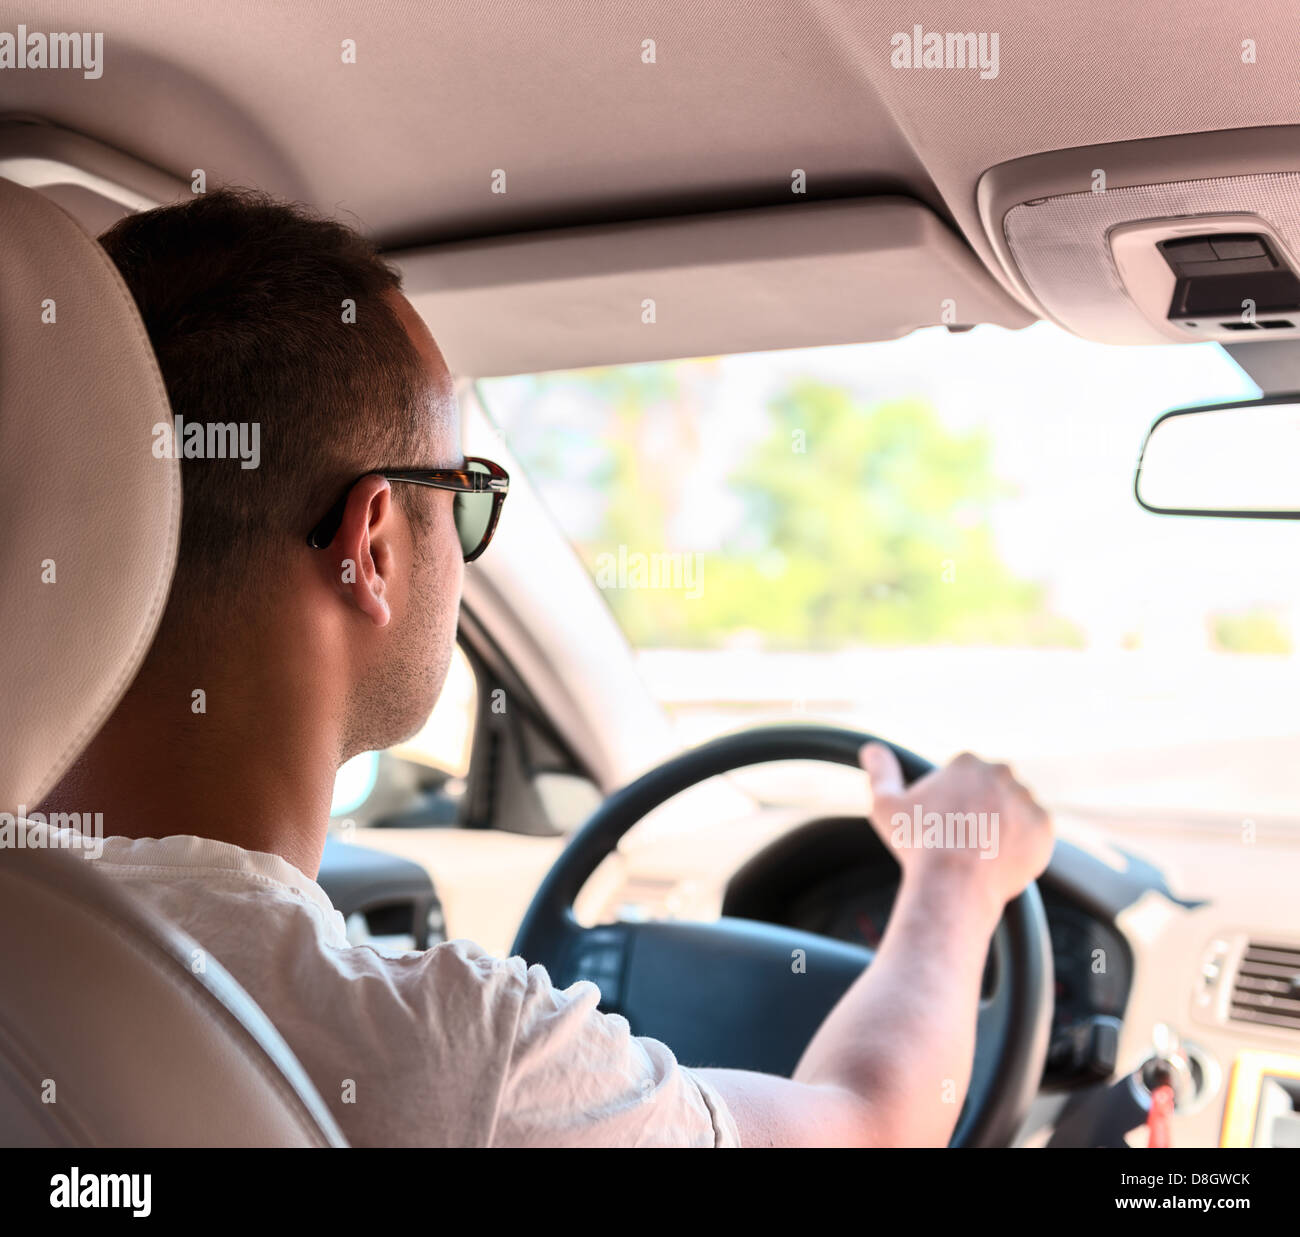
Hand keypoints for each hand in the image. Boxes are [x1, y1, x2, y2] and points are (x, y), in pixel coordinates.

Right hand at [859, 743, 1052, 923]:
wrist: (953, 883)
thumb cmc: (918, 843)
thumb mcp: (886, 805)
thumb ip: (880, 772)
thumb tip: (871, 750)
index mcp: (967, 762)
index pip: (965, 777)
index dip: (954, 801)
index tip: (946, 823)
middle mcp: (1001, 773)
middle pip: (993, 790)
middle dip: (982, 809)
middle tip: (964, 839)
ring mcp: (1026, 799)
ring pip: (1015, 809)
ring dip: (1004, 824)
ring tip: (983, 852)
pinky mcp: (1044, 827)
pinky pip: (1035, 832)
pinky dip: (1022, 843)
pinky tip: (1000, 858)